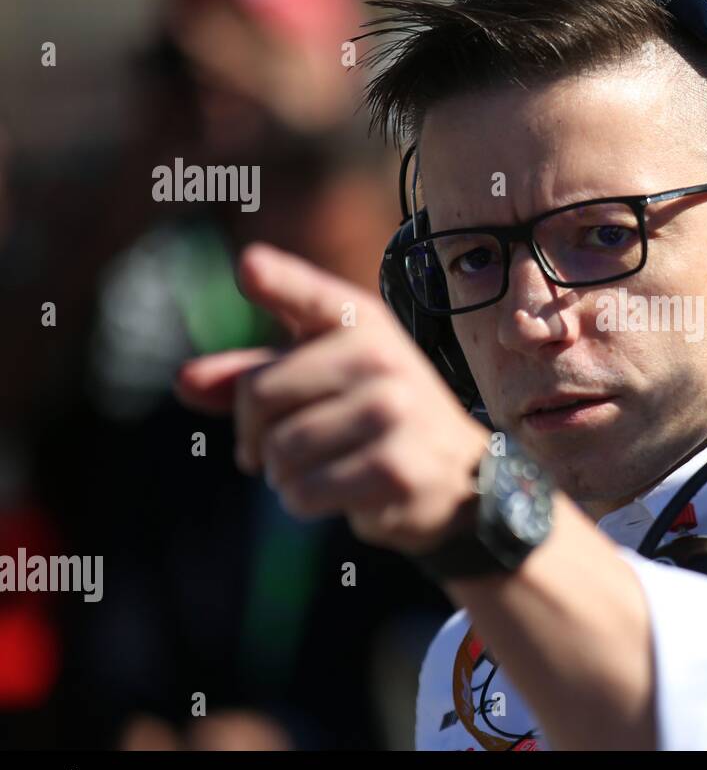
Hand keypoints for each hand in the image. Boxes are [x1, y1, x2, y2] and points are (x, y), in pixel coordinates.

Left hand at [174, 242, 488, 554]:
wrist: (459, 473)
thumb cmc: (376, 415)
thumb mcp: (321, 381)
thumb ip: (251, 376)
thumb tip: (184, 381)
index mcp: (361, 322)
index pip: (310, 296)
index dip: (276, 281)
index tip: (248, 268)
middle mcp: (380, 358)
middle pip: (258, 394)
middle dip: (253, 434)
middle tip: (273, 449)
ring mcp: (392, 412)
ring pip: (279, 451)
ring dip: (282, 474)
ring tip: (318, 469)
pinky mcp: (394, 467)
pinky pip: (303, 492)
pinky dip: (305, 501)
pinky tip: (341, 491)